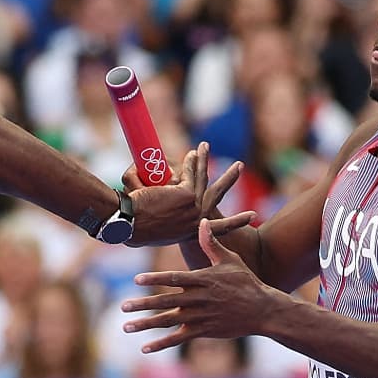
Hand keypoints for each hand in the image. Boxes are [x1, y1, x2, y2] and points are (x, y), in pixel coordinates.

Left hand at [120, 219, 277, 352]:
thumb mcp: (230, 260)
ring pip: (169, 322)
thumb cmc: (246, 282)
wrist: (263, 310)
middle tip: (123, 306)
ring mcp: (200, 317)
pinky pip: (179, 339)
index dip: (155, 279)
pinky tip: (145, 348)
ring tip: (126, 327)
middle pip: (166, 302)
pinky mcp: (203, 331)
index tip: (137, 279)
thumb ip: (211, 243)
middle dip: (143, 304)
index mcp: (203, 280)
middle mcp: (199, 299)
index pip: (174, 279)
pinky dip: (162, 344)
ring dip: (146, 325)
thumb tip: (200, 222)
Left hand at [122, 142, 255, 247]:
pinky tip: (194, 150)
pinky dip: (193, 160)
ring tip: (205, 145)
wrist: (126, 225)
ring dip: (203, 159)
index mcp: (188, 231)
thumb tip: (154, 214)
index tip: (251, 216)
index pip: (215, 228)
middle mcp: (195, 221)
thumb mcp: (152, 229)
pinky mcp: (187, 194)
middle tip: (240, 167)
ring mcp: (193, 207)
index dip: (233, 222)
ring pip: (202, 178)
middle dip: (229, 180)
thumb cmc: (132, 230)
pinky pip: (191, 172)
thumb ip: (160, 220)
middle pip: (216, 196)